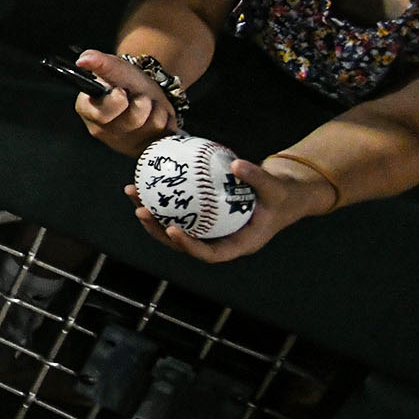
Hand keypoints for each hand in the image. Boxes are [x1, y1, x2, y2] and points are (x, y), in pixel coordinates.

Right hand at [71, 50, 183, 154]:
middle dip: (142, 102)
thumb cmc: (126, 81)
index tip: (122, 91)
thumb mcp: (114, 67)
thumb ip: (98, 62)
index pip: (101, 114)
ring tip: (147, 105)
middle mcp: (102, 130)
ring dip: (156, 109)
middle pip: (132, 120)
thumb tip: (83, 60)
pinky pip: (165, 134)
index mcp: (88, 110)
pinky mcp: (145, 150)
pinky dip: (166, 121)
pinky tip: (155, 117)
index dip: (116, 101)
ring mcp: (124, 144)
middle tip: (137, 96)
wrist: (146, 91)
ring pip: (152, 125)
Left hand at [126, 152, 329, 262]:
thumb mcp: (277, 188)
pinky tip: (147, 177)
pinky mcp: (205, 213)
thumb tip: (236, 164)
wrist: (286, 191)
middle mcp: (221, 239)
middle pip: (184, 242)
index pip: (210, 254)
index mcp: (239, 243)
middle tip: (140, 209)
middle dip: (158, 229)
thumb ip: (258, 179)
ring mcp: (211, 227)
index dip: (189, 246)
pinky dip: (165, 196)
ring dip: (152, 211)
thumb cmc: (284, 194)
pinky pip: (181, 207)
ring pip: (177, 224)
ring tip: (132, 191)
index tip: (171, 229)